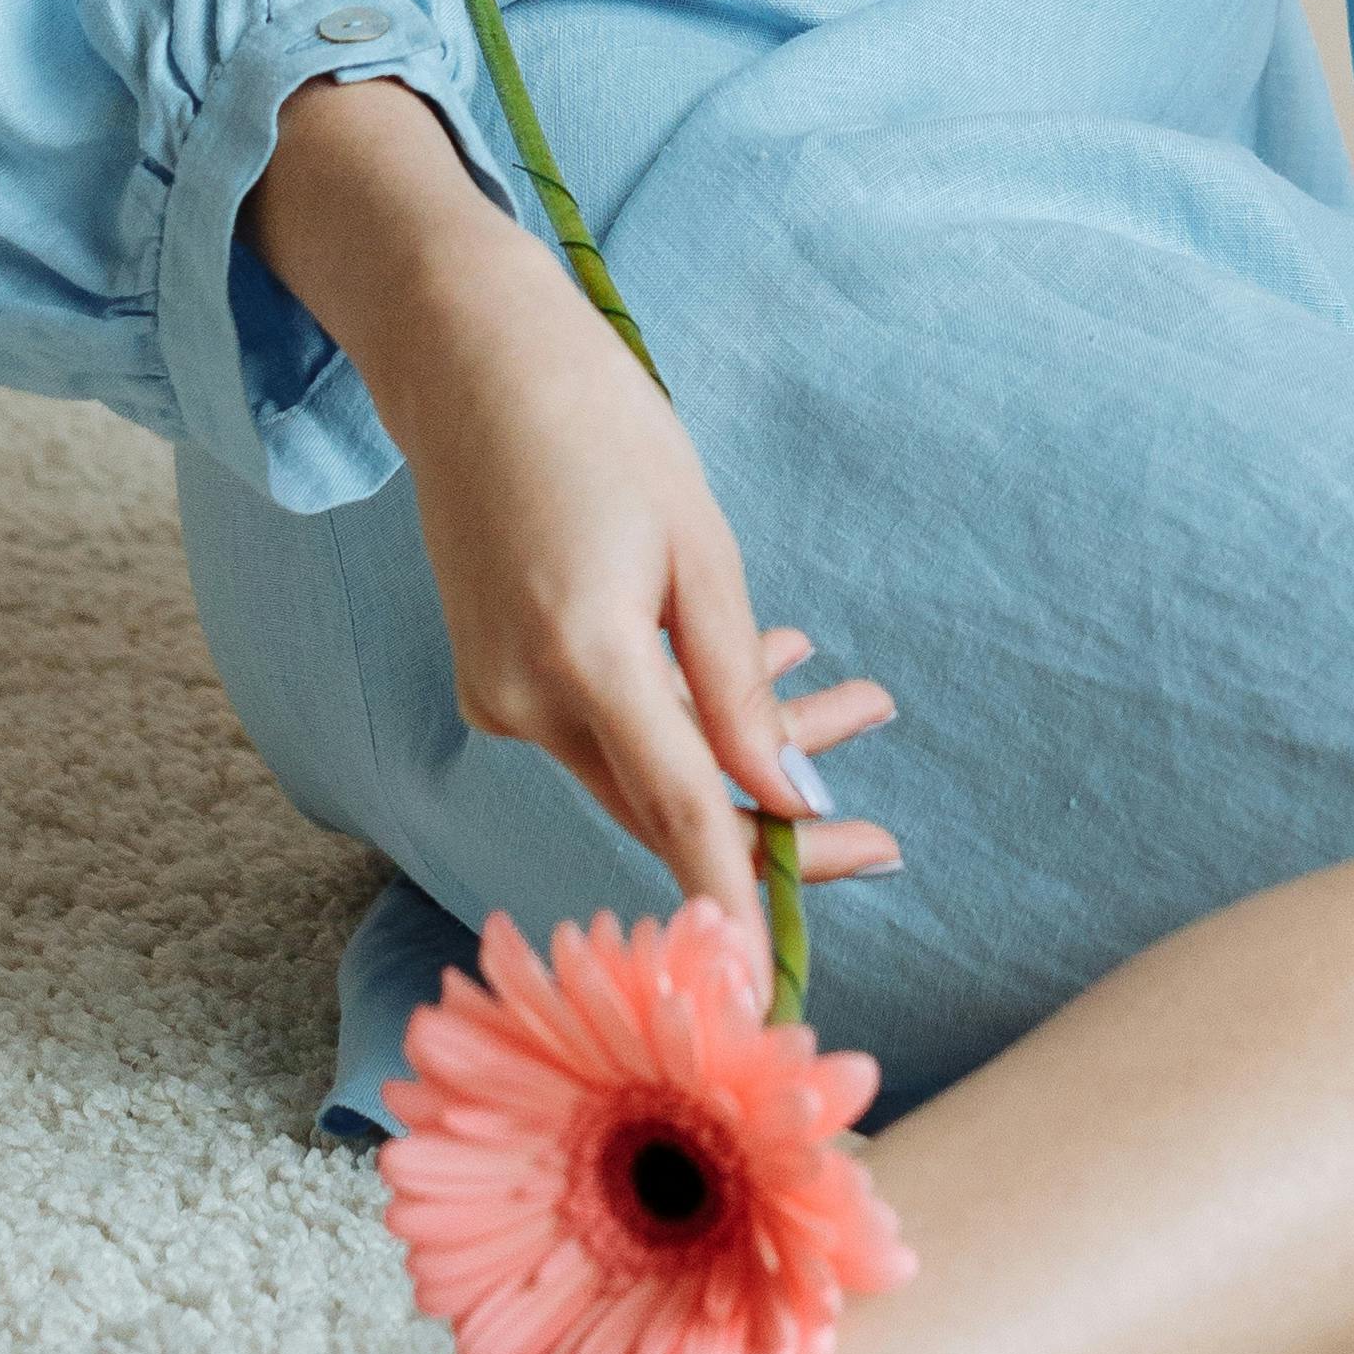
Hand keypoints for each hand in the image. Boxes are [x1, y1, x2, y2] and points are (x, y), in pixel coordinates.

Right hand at [365, 209, 899, 1006]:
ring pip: (646, 764)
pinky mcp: (496, 676)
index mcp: (583, 661)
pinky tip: (767, 664)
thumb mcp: (699, 545)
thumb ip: (738, 684)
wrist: (469, 357)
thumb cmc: (598, 424)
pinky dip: (684, 712)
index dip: (734, 907)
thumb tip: (788, 796)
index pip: (678, 818)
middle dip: (778, 819)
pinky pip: (609, 724)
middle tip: (883, 835)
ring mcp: (499, 695)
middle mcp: (525, 700)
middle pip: (669, 805)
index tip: (766, 995)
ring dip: (744, 748)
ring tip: (856, 694)